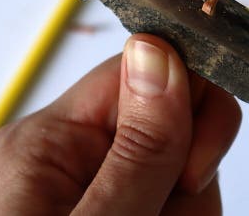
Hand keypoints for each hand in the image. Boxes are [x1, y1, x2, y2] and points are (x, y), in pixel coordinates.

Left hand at [0, 33, 241, 215]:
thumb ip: (137, 147)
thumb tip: (158, 48)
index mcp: (49, 142)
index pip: (139, 70)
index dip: (186, 98)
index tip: (199, 161)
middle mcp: (79, 156)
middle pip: (178, 117)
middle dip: (193, 170)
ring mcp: (112, 186)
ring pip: (195, 163)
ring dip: (193, 207)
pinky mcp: (138, 209)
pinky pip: (192, 198)